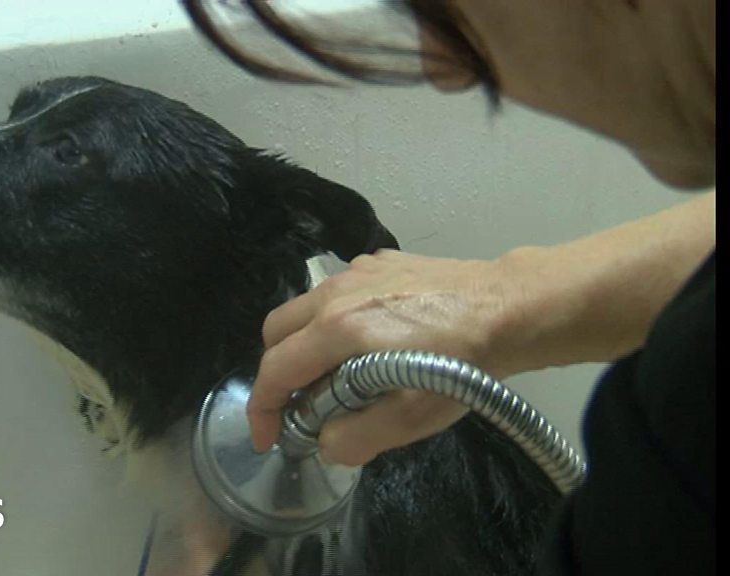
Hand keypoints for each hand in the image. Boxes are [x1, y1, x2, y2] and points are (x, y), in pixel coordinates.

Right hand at [249, 249, 518, 465]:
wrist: (511, 307)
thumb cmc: (464, 366)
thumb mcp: (411, 419)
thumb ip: (354, 437)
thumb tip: (325, 441)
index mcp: (338, 331)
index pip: (275, 371)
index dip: (262, 410)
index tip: (269, 438)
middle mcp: (336, 293)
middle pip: (275, 332)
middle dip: (276, 372)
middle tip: (298, 404)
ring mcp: (356, 271)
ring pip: (303, 308)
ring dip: (303, 343)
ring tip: (333, 373)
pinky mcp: (379, 262)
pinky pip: (336, 291)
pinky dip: (333, 320)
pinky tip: (369, 338)